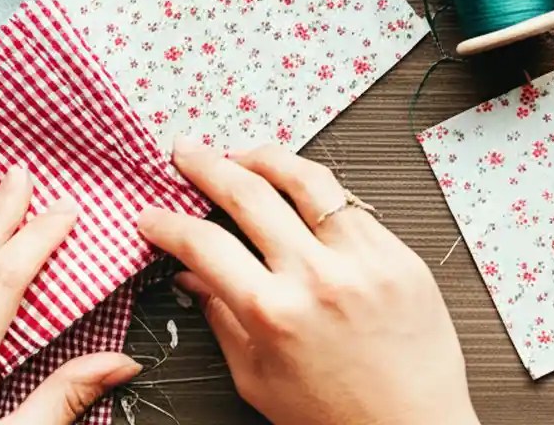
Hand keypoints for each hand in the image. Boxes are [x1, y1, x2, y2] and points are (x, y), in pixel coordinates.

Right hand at [139, 140, 477, 424]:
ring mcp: (365, 260)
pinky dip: (317, 193)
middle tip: (185, 154)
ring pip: (306, 179)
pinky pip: (351, 206)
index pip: (203, 243)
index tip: (153, 216)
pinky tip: (298, 194)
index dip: (167, 223)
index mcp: (273, 312)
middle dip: (206, 165)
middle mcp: (318, 278)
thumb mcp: (256, 377)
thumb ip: (220, 318)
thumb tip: (191, 275)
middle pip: (248, 192)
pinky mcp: (400, 257)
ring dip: (264, 158)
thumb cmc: (336, 417)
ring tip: (242, 155)